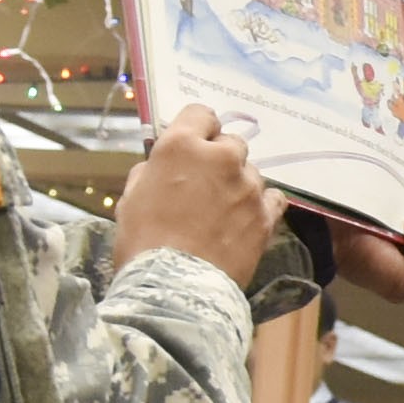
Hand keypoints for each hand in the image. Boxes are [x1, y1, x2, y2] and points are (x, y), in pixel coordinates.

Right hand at [110, 105, 274, 287]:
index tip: (193, 145)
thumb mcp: (131, 199)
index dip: (196, 129)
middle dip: (220, 159)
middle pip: (231, 143)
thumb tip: (160, 166)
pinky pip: (273, 198)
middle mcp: (221, 158)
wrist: (174, 288)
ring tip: (223, 213)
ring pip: (251, 172)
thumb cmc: (143, 243)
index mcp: (182, 146)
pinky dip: (262, 205)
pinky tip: (247, 220)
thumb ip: (151, 172)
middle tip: (206, 185)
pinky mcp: (266, 215)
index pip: (200, 114)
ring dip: (239, 185)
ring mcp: (248, 186)